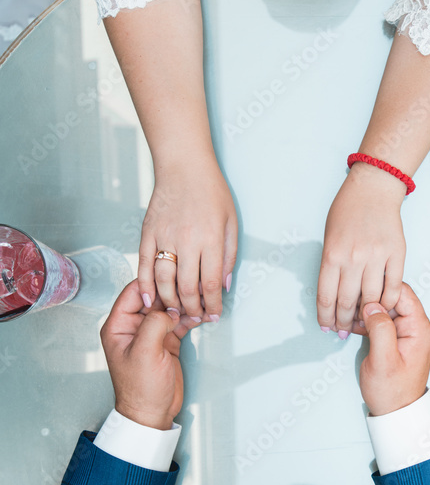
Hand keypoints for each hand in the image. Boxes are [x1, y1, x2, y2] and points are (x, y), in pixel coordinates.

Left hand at [100, 280, 198, 430]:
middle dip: (174, 291)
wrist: (152, 413)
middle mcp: (133, 325)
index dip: (152, 283)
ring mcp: (152, 333)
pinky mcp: (167, 341)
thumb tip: (170, 308)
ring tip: (202, 299)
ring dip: (185, 304)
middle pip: (154, 297)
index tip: (172, 277)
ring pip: (170, 308)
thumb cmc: (140, 388)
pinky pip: (180, 322)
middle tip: (192, 286)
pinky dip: (192, 317)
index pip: (134, 292)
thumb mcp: (144, 352)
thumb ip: (154, 323)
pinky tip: (203, 313)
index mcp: (118, 325)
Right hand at [138, 155, 237, 320]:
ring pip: (164, 280)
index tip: (214, 315)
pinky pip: (144, 265)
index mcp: (210, 239)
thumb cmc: (212, 192)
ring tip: (176, 313)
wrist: (184, 166)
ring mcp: (164, 237)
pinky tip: (150, 300)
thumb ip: (229, 256)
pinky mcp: (147, 233)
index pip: (210, 283)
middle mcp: (187, 240)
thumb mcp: (231, 222)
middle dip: (192, 309)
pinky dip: (145, 286)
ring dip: (170, 302)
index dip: (212, 305)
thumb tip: (224, 286)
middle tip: (195, 318)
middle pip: (186, 287)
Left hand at [317, 163, 405, 336]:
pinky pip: (393, 287)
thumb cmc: (348, 211)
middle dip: (344, 322)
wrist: (374, 190)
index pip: (326, 297)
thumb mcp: (329, 237)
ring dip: (366, 317)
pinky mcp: (397, 255)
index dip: (326, 318)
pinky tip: (382, 308)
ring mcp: (377, 257)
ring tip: (363, 324)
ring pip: (371, 299)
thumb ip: (331, 266)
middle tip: (344, 331)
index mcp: (332, 254)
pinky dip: (388, 302)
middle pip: (347, 302)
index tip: (327, 327)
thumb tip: (333, 298)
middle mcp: (354, 257)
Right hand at [353, 283, 429, 415]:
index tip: (360, 298)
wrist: (395, 412)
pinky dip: (366, 320)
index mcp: (419, 328)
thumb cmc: (392, 392)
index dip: (379, 291)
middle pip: (391, 297)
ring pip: (383, 307)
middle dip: (369, 300)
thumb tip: (371, 306)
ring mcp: (405, 331)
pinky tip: (352, 326)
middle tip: (350, 308)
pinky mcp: (394, 337)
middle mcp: (415, 326)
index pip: (401, 292)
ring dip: (365, 310)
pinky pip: (380, 319)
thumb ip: (380, 329)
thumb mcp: (384, 361)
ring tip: (349, 318)